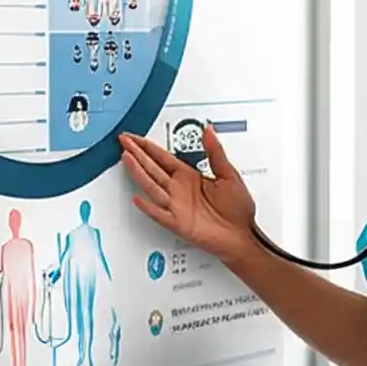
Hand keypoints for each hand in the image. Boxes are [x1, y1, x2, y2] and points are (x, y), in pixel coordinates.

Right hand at [119, 124, 257, 263]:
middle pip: (153, 168)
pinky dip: (148, 207)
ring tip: (126, 158)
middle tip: (123, 141)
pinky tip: (137, 198)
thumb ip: (215, 152)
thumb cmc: (237, 209)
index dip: (148, 147)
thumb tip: (209, 131)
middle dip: (138, 154)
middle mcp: (180, 189)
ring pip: (152, 186)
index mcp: (190, 176)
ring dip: (139, 173)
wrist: (242, 234)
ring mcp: (177, 206)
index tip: (135, 138)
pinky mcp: (179, 223)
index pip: (163, 158)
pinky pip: (159, 214)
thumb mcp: (229, 174)